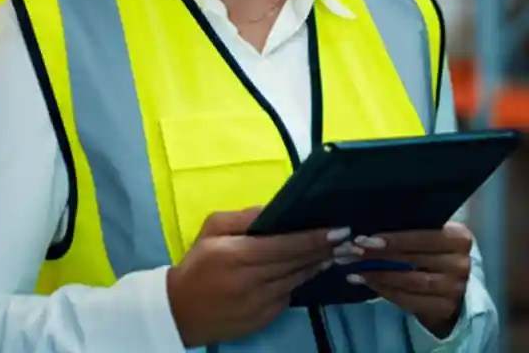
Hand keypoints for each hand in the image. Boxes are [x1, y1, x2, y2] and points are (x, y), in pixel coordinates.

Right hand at [166, 208, 348, 347]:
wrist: (179, 312)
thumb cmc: (196, 265)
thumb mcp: (212, 230)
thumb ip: (244, 218)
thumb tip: (274, 210)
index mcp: (238, 256)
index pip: (287, 246)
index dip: (315, 238)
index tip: (340, 229)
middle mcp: (253, 281)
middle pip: (298, 263)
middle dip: (325, 249)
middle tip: (349, 237)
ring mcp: (261, 304)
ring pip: (298, 280)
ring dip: (318, 264)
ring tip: (336, 251)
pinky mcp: (265, 318)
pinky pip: (290, 296)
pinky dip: (301, 280)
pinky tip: (310, 268)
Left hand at [351, 222, 473, 337]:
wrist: (453, 284)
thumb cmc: (435, 251)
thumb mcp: (431, 235)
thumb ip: (411, 229)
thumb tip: (371, 225)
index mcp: (459, 238)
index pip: (424, 237)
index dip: (395, 239)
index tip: (366, 239)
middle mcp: (461, 263)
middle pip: (415, 260)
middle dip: (380, 256)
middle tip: (354, 252)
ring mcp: (455, 288)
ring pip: (411, 281)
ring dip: (379, 275)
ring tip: (356, 269)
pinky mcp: (444, 307)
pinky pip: (409, 300)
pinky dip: (385, 291)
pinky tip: (368, 282)